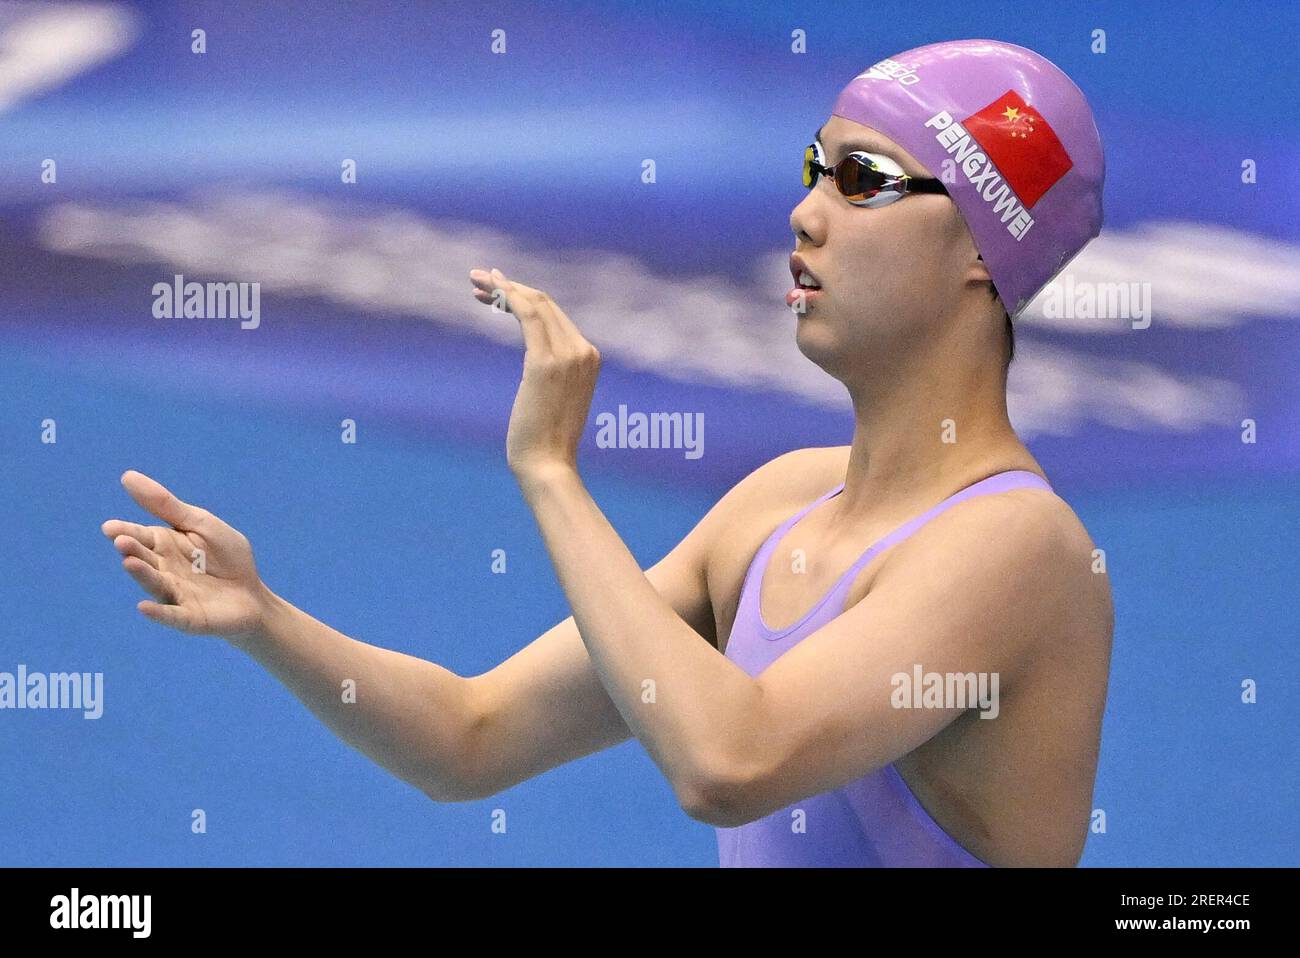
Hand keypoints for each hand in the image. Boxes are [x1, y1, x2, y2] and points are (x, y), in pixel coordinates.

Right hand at [101, 470, 270, 641]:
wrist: (253, 594)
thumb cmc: (226, 557)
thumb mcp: (200, 524)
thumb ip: (166, 505)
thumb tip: (127, 476)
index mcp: (164, 546)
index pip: (141, 536)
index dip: (125, 532)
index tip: (110, 527)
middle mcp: (163, 570)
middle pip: (144, 559)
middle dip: (133, 551)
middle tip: (121, 541)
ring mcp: (174, 595)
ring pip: (155, 584)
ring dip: (142, 574)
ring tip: (129, 562)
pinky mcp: (190, 618)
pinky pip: (172, 616)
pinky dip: (159, 613)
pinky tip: (144, 607)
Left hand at [469, 267, 600, 483]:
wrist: (548, 464)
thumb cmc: (544, 440)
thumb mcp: (554, 398)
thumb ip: (551, 374)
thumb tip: (535, 365)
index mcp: (590, 357)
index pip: (556, 314)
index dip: (524, 297)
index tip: (496, 292)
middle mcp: (583, 350)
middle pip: (545, 302)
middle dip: (510, 286)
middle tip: (477, 278)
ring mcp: (567, 355)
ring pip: (535, 303)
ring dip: (503, 287)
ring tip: (475, 281)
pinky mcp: (545, 362)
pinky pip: (527, 315)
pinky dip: (507, 297)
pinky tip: (488, 292)